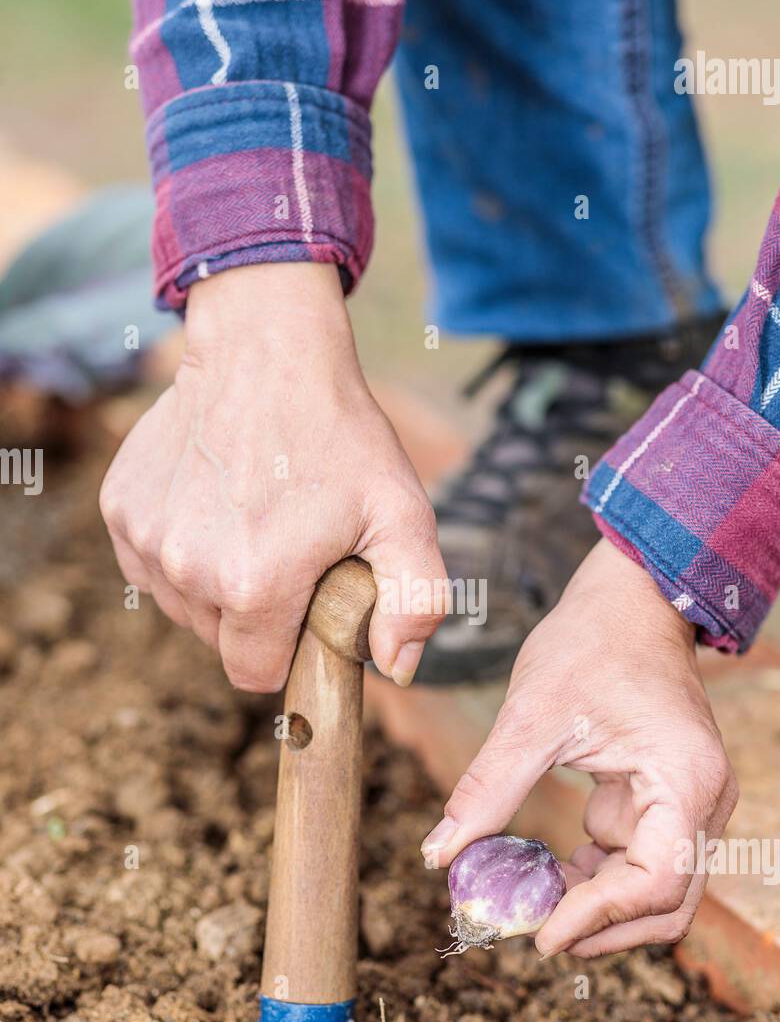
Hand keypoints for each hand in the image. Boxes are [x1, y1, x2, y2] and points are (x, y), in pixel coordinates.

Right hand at [100, 264, 445, 690]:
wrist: (267, 349)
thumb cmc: (341, 435)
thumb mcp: (403, 513)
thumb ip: (416, 600)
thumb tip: (398, 669)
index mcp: (253, 586)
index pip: (255, 673)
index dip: (288, 649)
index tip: (308, 605)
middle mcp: (186, 570)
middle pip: (219, 640)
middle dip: (256, 616)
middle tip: (290, 552)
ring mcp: (145, 537)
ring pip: (183, 606)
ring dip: (216, 584)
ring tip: (255, 523)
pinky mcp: (120, 509)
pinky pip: (150, 566)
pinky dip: (181, 551)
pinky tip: (216, 506)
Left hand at [421, 538, 737, 956]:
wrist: (630, 603)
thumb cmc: (591, 644)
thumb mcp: (532, 714)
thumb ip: (489, 788)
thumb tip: (438, 854)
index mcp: (685, 780)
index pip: (659, 882)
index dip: (601, 918)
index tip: (540, 934)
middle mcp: (703, 803)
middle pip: (668, 905)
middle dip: (602, 928)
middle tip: (531, 934)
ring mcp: (689, 806)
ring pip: (655, 894)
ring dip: (597, 910)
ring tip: (529, 904)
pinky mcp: (667, 805)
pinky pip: (639, 866)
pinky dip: (596, 881)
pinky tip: (548, 871)